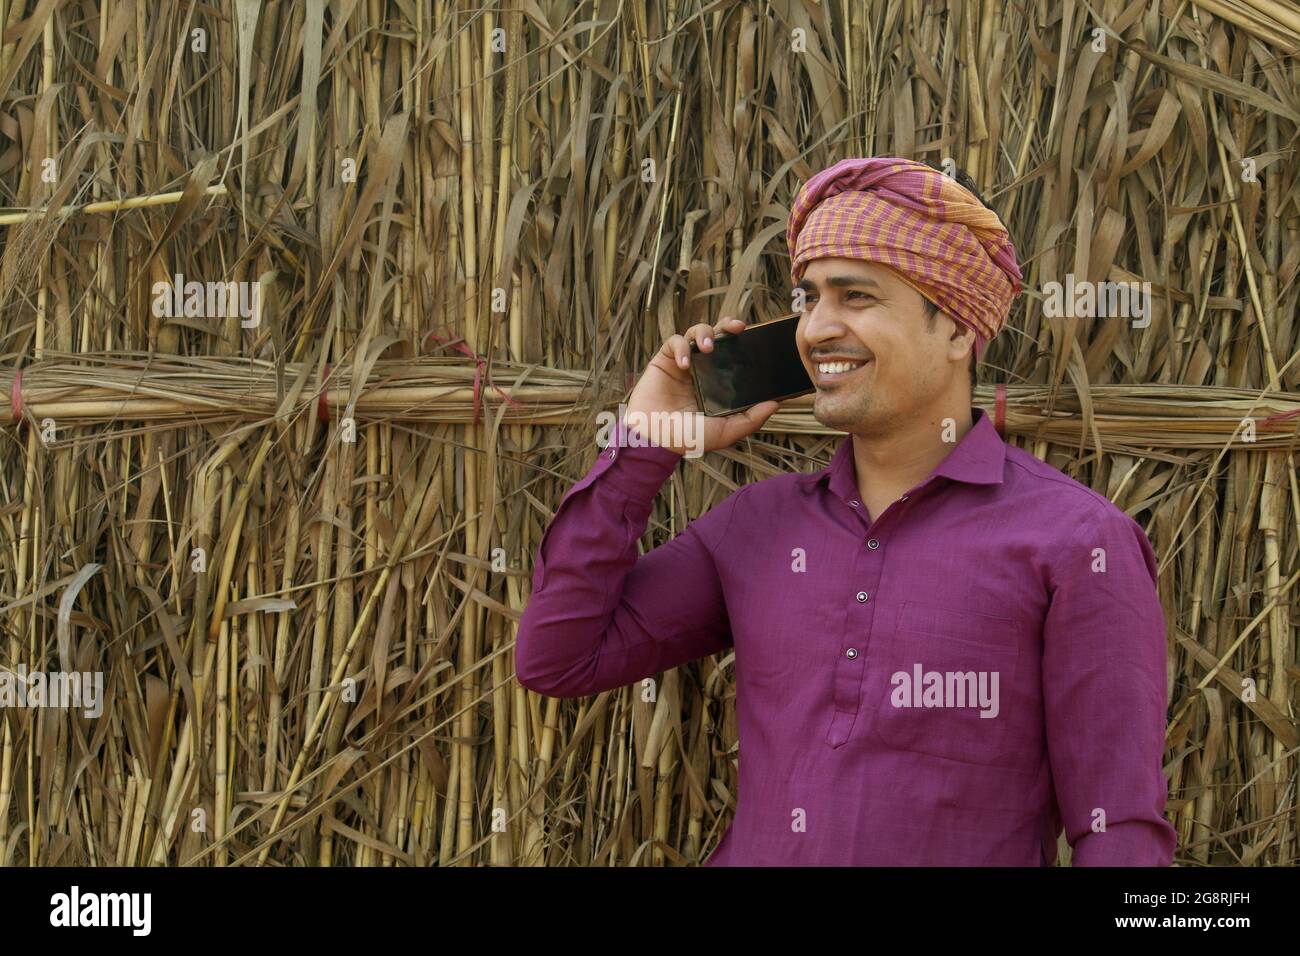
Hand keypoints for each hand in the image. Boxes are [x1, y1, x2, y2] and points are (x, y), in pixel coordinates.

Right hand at [623, 316, 780, 456]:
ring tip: (707, 347)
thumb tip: (775, 404)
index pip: (735, 355)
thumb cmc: (688, 439)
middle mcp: (703, 369)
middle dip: (728, 325)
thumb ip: (750, 420)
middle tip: (738, 327)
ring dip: (705, 332)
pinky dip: (681, 347)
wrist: (654, 439)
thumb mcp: (725, 432)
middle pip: (718, 336)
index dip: (745, 343)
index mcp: (718, 383)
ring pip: (697, 332)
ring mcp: (684, 363)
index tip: (758, 337)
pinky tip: (684, 364)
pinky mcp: (664, 360)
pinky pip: (675, 341)